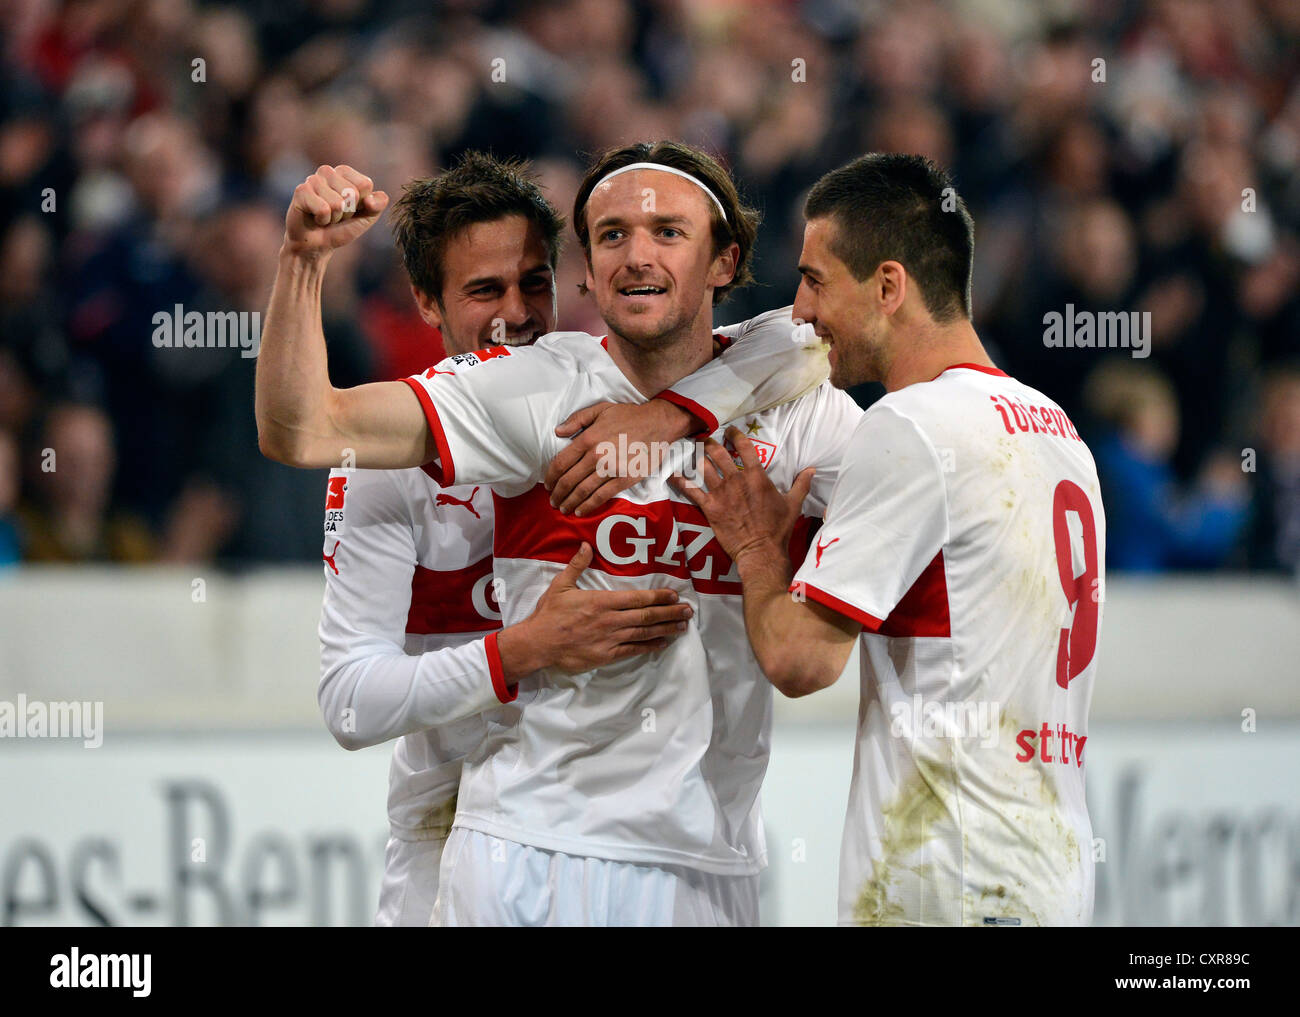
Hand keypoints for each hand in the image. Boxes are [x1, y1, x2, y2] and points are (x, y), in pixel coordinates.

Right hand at [283, 164, 388, 259]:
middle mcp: (327, 171)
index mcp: (344, 172)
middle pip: (352, 193)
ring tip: (325, 217)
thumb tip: (372, 200)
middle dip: (347, 212)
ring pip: (338, 203)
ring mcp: (312, 179)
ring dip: (334, 217)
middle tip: (335, 215)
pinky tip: (315, 218)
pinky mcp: (301, 191)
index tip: (350, 209)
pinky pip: (323, 209)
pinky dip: (322, 220)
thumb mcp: (366, 218)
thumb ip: (377, 206)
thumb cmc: (340, 228)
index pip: (365, 184)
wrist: (316, 245)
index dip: (361, 204)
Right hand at [497, 542, 692, 677]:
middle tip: (688, 610)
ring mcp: (610, 639)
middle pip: (647, 615)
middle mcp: (611, 619)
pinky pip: (633, 650)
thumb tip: (585, 545)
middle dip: (670, 612)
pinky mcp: (607, 655)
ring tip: (682, 626)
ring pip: (645, 633)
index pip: (638, 598)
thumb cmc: (549, 613)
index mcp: (603, 601)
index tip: (674, 594)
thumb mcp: (561, 585)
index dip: (659, 596)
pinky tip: (663, 643)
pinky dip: (650, 646)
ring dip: (666, 628)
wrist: (538, 642)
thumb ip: (577, 565)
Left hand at [545, 398, 695, 515]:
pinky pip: (602, 496)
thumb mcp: (600, 409)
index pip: (560, 462)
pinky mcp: (625, 478)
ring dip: (570, 502)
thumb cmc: (629, 415)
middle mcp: (597, 455)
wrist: (658, 423)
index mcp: (588, 438)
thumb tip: (558, 431)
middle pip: (569, 480)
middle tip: (553, 501)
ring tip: (564, 508)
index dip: (550, 477)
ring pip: (583, 491)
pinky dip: (589, 505)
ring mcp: (611, 469)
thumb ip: (577, 419)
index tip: (547, 485)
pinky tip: (580, 510)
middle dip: (558, 494)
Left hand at [670, 426, 814, 566]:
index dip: (736, 436)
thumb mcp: (793, 504)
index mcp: (756, 477)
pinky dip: (680, 482)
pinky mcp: (709, 508)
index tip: (731, 431)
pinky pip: (691, 491)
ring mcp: (721, 493)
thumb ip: (801, 484)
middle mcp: (736, 481)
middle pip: (718, 453)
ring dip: (697, 458)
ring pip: (704, 468)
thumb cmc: (778, 529)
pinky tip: (672, 475)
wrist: (761, 551)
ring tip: (693, 452)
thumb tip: (811, 470)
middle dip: (710, 443)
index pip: (744, 447)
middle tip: (706, 440)